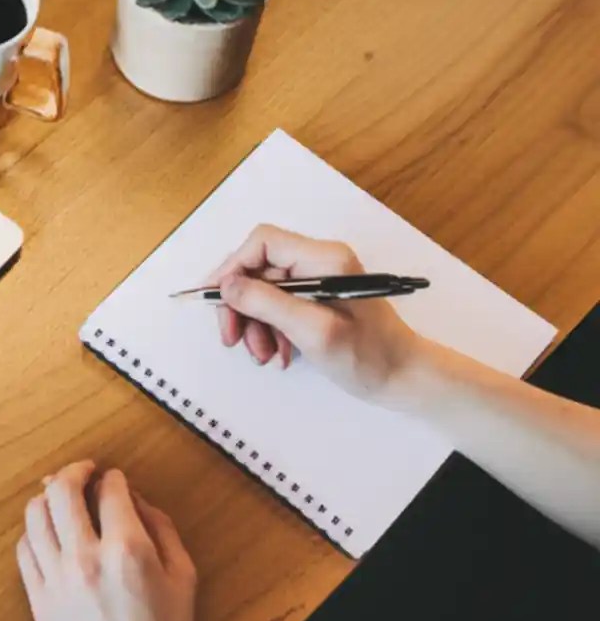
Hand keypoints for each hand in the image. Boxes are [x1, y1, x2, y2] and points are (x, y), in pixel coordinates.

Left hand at [17, 461, 195, 620]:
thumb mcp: (184, 580)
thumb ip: (164, 530)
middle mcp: (86, 558)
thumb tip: (139, 500)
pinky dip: (33, 531)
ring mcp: (56, 579)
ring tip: (58, 493)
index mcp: (127, 551)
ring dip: (46, 496)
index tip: (114, 478)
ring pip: (35, 515)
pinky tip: (45, 530)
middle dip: (74, 471)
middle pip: (62, 491)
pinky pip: (24, 550)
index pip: (111, 491)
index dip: (113, 477)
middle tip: (83, 471)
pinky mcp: (38, 599)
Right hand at [206, 224, 422, 403]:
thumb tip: (226, 285)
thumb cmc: (369, 356)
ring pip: (263, 291)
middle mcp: (319, 262)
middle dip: (241, 305)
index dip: (233, 267)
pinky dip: (270, 330)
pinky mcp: (316, 299)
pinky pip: (278, 306)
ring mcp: (318, 280)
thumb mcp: (313, 331)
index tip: (215, 299)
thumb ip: (268, 303)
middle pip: (258, 269)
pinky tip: (279, 353)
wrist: (404, 378)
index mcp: (324, 259)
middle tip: (232, 339)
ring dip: (254, 324)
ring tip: (264, 355)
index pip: (263, 242)